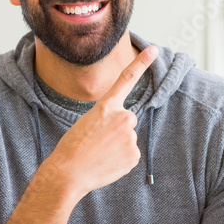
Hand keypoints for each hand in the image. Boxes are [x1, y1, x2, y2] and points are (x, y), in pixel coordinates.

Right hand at [44, 46, 158, 198]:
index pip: (127, 79)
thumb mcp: (88, 122)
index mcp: (107, 106)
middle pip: (127, 120)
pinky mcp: (135, 155)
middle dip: (117, 130)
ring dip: (117, 146)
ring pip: (128, 139)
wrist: (68, 173)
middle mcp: (123, 117)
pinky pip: (130, 155)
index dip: (142, 63)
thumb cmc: (73, 147)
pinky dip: (120, 160)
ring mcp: (131, 137)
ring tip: (99, 153)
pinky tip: (106, 163)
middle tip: (98, 142)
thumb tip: (126, 133)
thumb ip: (110, 119)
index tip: (154, 50)